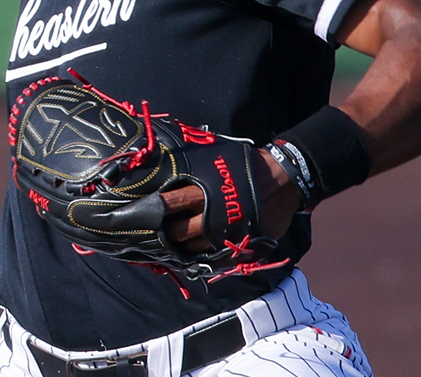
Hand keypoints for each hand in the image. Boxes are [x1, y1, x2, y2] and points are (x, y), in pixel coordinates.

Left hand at [160, 149, 302, 250]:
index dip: (154, 210)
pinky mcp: (240, 245)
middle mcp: (213, 214)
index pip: (172, 203)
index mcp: (206, 190)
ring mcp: (227, 233)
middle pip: (179, 231)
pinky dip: (202, 262)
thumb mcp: (217, 158)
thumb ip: (193, 165)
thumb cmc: (246, 166)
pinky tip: (190, 261)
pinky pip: (217, 260)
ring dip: (179, 251)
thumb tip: (165, 158)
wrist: (284, 180)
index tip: (137, 216)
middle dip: (163, 236)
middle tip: (147, 238)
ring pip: (195, 249)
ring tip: (162, 252)